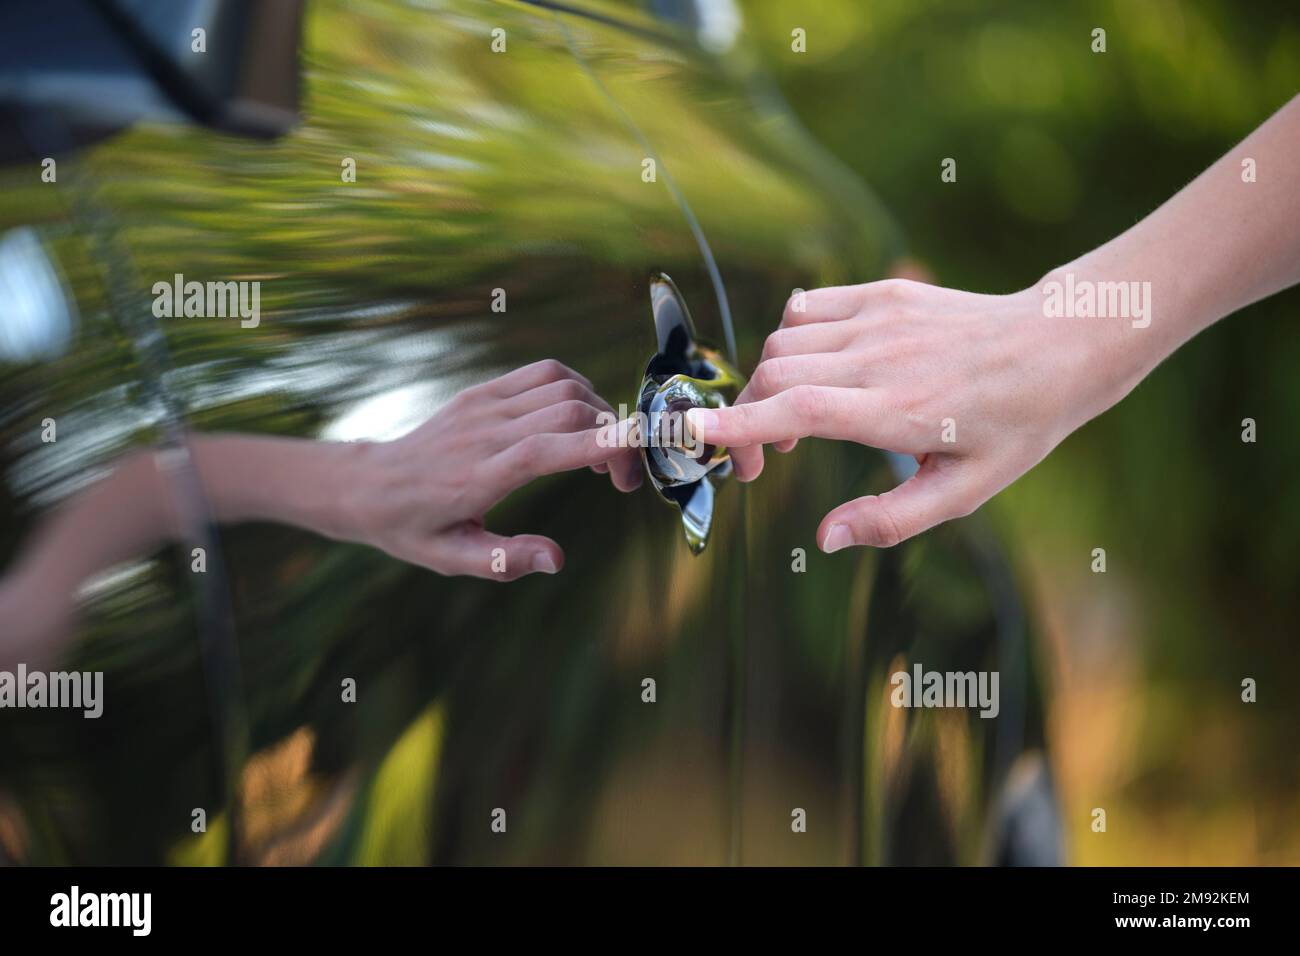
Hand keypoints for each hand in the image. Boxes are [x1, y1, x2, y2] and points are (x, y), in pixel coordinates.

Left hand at [337, 360, 640, 578]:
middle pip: (569, 411)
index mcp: (477, 477)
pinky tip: (580, 423)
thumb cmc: (412, 528)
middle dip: (615, 440)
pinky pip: (544, 373)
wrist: (367, 484)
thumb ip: (506, 560)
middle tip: (621, 483)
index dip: (599, 443)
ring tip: (600, 457)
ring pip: (563, 386)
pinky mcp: (484, 391)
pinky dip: (578, 390)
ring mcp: (484, 404)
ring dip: (599, 414)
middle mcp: (484, 433)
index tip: (640, 449)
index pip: (545, 450)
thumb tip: (557, 559)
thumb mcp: (452, 559)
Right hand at [686, 279, 1144, 551]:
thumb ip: (890, 519)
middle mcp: (881, 357)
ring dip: (768, 383)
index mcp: (900, 411)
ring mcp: (881, 316)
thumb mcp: (965, 493)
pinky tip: (812, 369)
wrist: (1059, 343)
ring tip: (794, 421)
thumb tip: (824, 540)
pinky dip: (790, 339)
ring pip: (785, 341)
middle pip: (775, 375)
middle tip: (763, 462)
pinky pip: (807, 308)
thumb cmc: (1015, 427)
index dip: (738, 425)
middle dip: (746, 419)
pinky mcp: (883, 292)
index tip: (694, 437)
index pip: (796, 410)